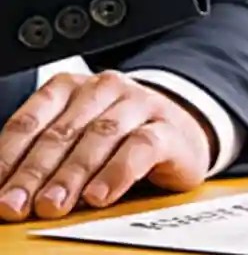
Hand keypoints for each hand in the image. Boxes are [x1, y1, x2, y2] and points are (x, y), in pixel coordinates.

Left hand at [0, 72, 212, 221]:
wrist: (184, 131)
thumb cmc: (120, 140)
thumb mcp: (76, 141)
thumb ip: (46, 158)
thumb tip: (8, 190)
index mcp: (71, 88)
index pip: (31, 121)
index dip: (9, 157)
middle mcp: (104, 89)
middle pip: (62, 132)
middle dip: (34, 173)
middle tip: (16, 205)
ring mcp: (140, 104)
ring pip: (100, 136)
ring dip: (72, 175)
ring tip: (53, 204)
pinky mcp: (169, 128)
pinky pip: (142, 147)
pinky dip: (117, 172)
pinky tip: (100, 195)